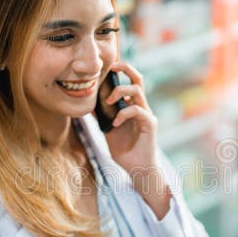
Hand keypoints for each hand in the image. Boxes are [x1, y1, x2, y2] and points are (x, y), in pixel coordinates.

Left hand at [103, 61, 170, 218]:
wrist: (137, 169)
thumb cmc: (125, 151)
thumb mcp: (107, 131)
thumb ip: (101, 117)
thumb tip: (87, 105)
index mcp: (132, 106)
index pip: (129, 81)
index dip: (120, 71)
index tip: (106, 68)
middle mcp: (141, 107)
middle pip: (138, 79)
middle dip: (125, 68)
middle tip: (111, 68)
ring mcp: (146, 114)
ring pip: (138, 91)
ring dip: (121, 92)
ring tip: (109, 101)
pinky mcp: (150, 124)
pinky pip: (137, 110)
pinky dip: (124, 113)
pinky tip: (115, 123)